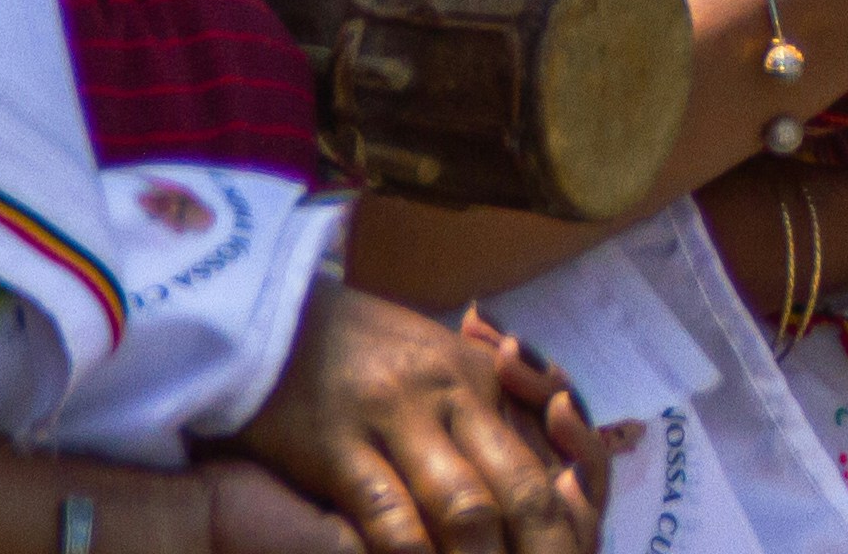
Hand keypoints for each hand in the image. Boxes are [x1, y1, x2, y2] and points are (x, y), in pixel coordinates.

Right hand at [213, 284, 594, 553]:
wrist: (270, 317)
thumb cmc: (358, 351)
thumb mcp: (438, 364)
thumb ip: (491, 414)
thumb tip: (548, 478)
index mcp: (483, 379)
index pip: (548, 459)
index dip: (570, 520)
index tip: (577, 550)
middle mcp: (452, 395)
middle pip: (523, 489)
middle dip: (545, 548)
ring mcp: (397, 419)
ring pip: (466, 509)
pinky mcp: (338, 446)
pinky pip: (389, 519)